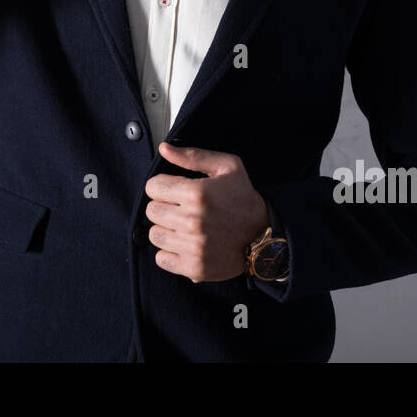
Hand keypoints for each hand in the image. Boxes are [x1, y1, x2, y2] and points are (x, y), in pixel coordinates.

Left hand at [143, 142, 270, 282]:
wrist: (264, 233)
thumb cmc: (243, 197)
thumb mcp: (226, 167)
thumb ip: (192, 156)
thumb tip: (164, 148)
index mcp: (197, 193)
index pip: (153, 187)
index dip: (163, 186)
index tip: (175, 190)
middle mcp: (193, 221)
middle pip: (151, 211)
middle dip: (163, 206)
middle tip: (180, 208)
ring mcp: (193, 246)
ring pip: (155, 234)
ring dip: (165, 229)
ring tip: (183, 226)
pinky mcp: (195, 267)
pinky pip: (161, 259)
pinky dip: (169, 252)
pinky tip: (183, 244)